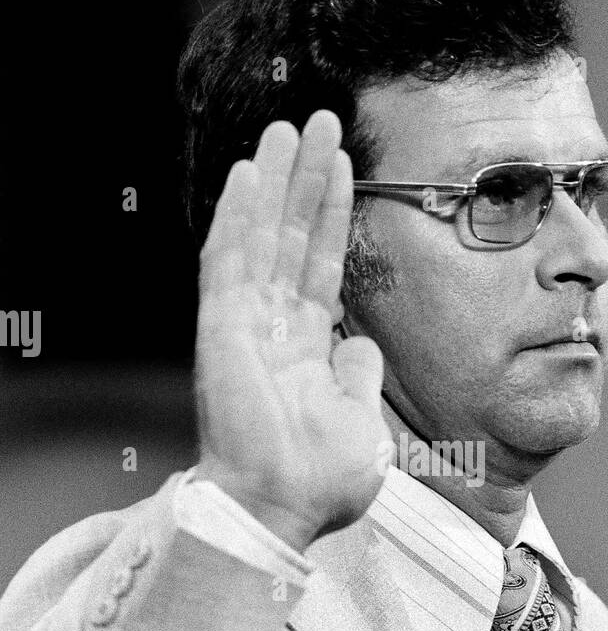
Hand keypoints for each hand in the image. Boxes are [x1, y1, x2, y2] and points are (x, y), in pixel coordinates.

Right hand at [194, 112, 391, 553]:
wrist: (282, 509)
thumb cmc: (319, 482)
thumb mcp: (363, 424)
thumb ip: (359, 378)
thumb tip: (362, 346)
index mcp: (304, 348)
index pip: (320, 265)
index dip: (332, 215)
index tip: (345, 166)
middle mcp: (271, 327)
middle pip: (290, 236)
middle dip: (306, 179)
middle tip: (322, 121)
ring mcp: (244, 324)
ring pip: (260, 236)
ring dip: (275, 181)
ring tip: (291, 126)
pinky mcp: (221, 328)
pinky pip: (228, 260)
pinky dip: (237, 215)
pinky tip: (249, 172)